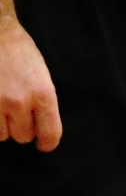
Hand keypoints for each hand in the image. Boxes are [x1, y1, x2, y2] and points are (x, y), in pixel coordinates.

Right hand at [0, 19, 57, 150]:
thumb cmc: (19, 51)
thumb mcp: (41, 75)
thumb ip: (42, 102)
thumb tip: (40, 128)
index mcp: (43, 93)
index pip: (50, 133)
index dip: (47, 143)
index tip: (44, 145)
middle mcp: (19, 102)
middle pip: (23, 136)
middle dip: (22, 128)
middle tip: (18, 112)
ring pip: (1, 135)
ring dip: (1, 125)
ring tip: (1, 105)